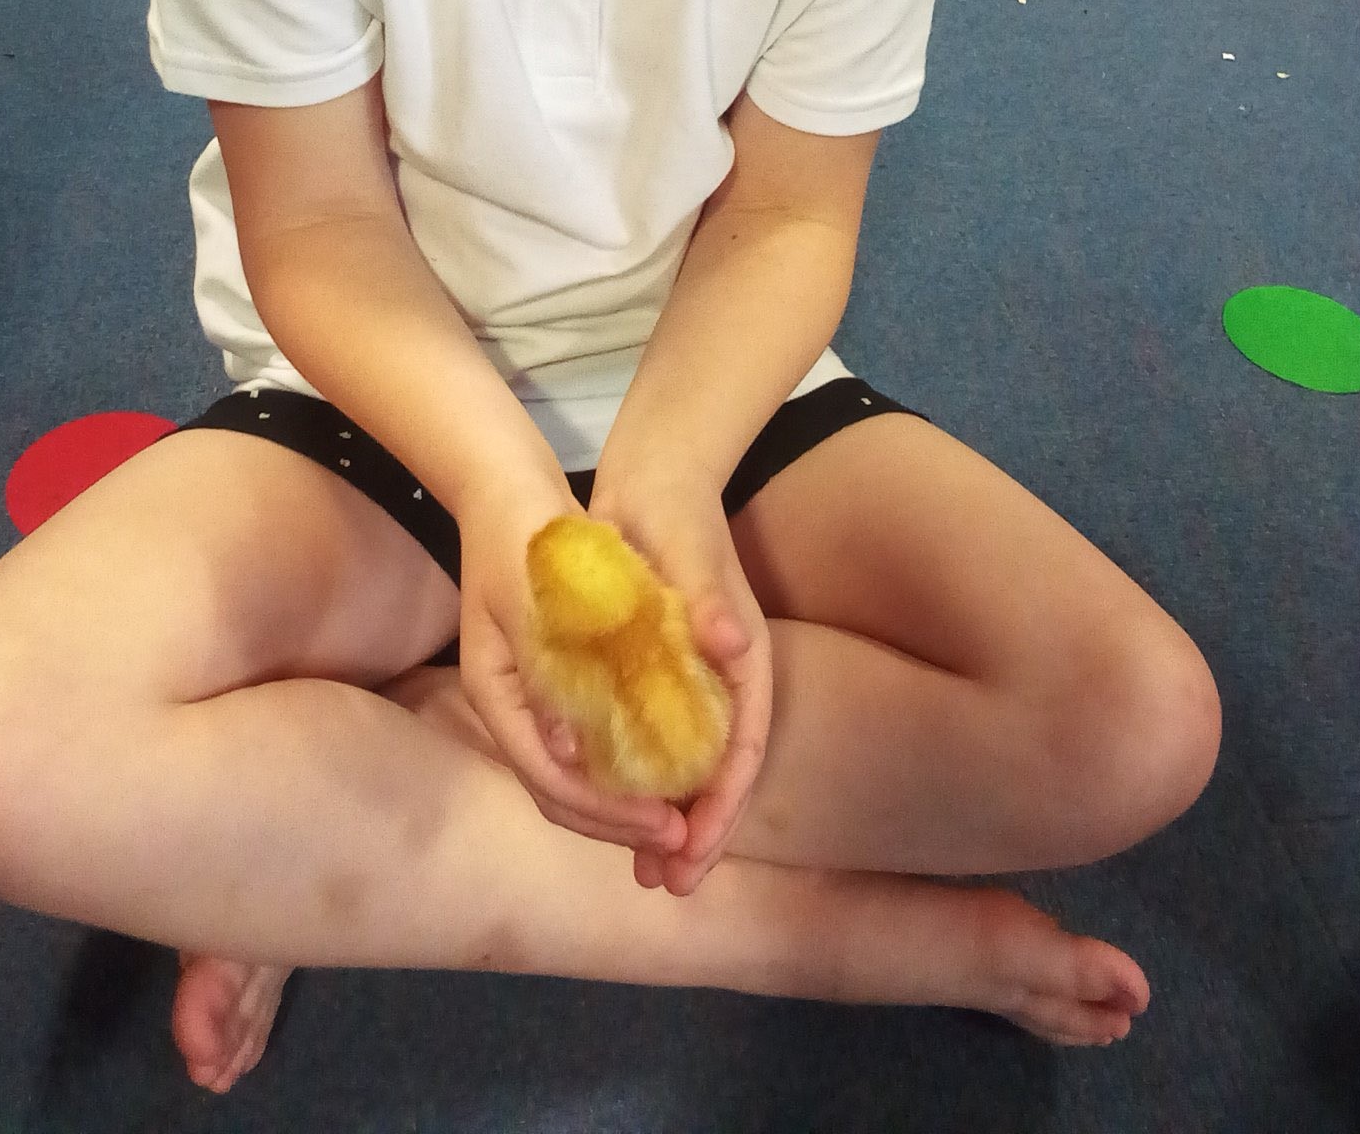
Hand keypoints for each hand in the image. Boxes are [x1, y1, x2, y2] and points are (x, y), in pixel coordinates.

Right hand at [454, 473, 691, 863]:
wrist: (510, 488)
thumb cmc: (523, 534)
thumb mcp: (532, 598)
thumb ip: (550, 673)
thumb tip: (574, 754)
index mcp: (497, 696)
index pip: (551, 781)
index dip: (610, 813)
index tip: (667, 825)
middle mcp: (513, 710)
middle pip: (562, 795)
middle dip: (620, 826)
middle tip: (683, 843)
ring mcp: (533, 700)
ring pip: (576, 779)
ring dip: (624, 810)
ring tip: (682, 827)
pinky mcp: (557, 684)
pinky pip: (590, 747)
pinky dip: (625, 772)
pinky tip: (667, 777)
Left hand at [584, 467, 772, 898]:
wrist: (653, 476)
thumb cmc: (674, 514)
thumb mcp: (690, 555)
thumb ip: (708, 602)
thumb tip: (731, 644)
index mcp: (746, 663)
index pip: (743, 751)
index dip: (722, 809)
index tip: (693, 853)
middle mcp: (727, 680)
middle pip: (721, 774)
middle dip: (698, 834)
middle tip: (666, 885)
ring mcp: (696, 679)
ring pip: (690, 767)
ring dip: (670, 818)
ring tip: (644, 870)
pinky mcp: (663, 672)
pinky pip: (660, 742)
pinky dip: (643, 780)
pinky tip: (612, 805)